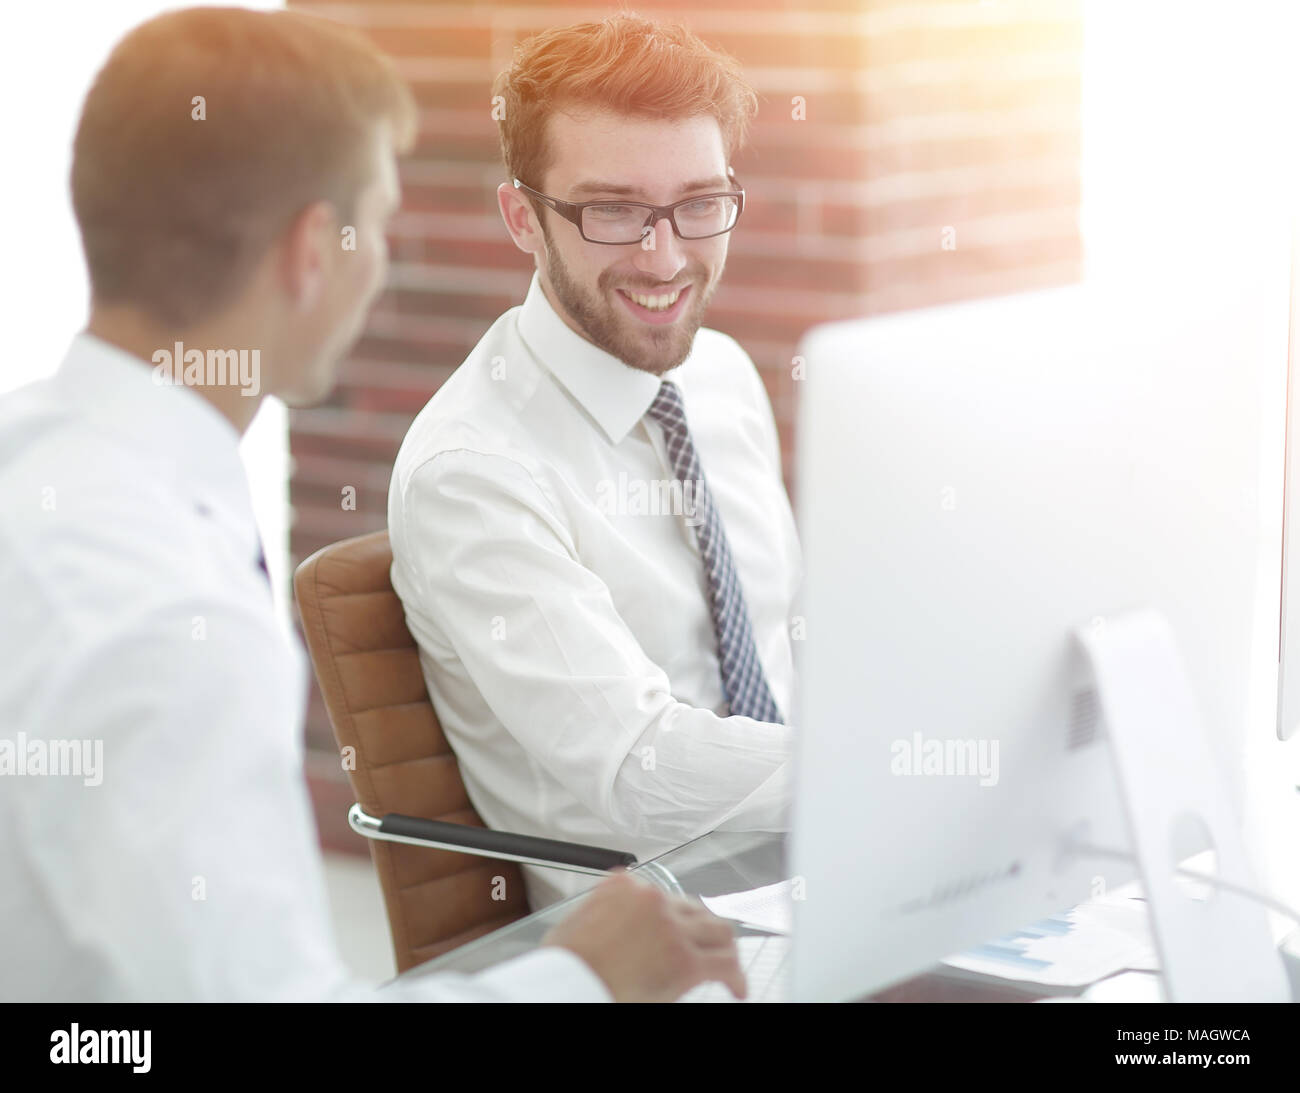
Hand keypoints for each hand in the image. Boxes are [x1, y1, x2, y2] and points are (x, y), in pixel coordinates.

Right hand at [541, 871, 745, 1002]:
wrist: (566, 983)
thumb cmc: (564, 966)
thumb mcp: (575, 923)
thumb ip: (601, 914)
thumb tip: (609, 929)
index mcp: (624, 886)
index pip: (662, 895)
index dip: (675, 918)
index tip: (678, 931)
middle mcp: (652, 899)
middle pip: (695, 909)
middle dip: (702, 930)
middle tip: (706, 948)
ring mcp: (672, 927)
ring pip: (718, 931)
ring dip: (724, 948)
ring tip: (727, 966)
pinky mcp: (685, 960)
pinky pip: (725, 965)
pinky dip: (735, 978)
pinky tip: (736, 989)